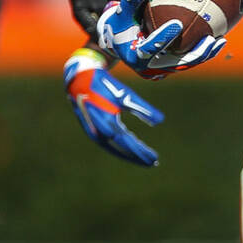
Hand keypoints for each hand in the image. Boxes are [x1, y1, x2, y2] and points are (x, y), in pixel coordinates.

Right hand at [63, 47, 162, 166]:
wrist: (81, 79)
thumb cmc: (106, 86)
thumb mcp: (125, 95)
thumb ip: (143, 109)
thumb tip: (161, 121)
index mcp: (108, 122)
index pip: (129, 143)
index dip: (142, 151)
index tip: (154, 158)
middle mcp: (99, 131)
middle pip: (122, 149)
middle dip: (137, 156)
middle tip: (153, 163)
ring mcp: (94, 133)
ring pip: (114, 149)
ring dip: (129, 155)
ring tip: (143, 160)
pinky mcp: (91, 131)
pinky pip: (107, 145)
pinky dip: (119, 150)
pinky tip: (128, 151)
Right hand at [96, 0, 225, 79]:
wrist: (122, 40)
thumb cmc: (122, 22)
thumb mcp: (123, 10)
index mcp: (135, 55)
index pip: (150, 48)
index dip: (164, 37)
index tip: (178, 23)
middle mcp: (149, 67)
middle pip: (174, 62)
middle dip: (193, 53)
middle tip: (208, 39)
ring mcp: (161, 69)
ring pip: (185, 64)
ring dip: (203, 54)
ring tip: (218, 41)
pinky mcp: (171, 67)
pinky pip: (189, 61)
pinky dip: (203, 53)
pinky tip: (219, 40)